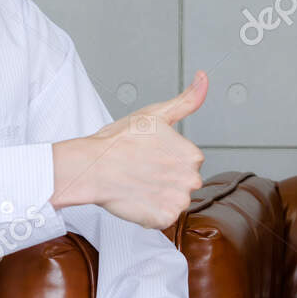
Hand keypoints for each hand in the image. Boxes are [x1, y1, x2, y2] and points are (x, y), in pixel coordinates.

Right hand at [54, 72, 206, 227]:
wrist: (92, 167)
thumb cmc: (119, 141)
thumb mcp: (156, 113)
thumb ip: (187, 100)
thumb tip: (204, 77)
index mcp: (193, 156)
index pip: (187, 162)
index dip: (166, 158)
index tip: (149, 155)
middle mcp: (192, 179)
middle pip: (182, 182)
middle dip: (165, 178)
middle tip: (141, 169)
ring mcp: (178, 202)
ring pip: (173, 201)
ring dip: (158, 196)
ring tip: (138, 183)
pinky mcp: (163, 219)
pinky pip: (162, 218)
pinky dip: (150, 212)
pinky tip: (136, 198)